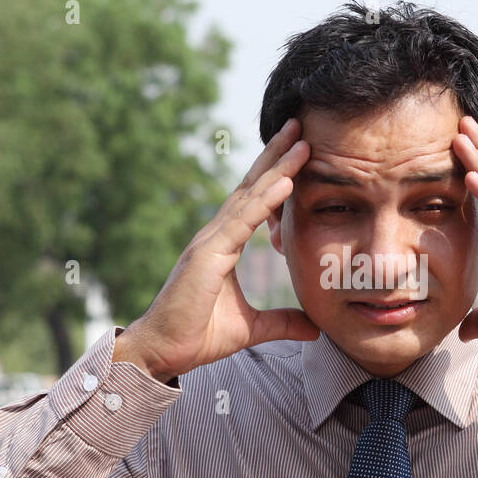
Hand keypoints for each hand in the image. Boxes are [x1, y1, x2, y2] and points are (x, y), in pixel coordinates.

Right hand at [114, 118, 320, 380]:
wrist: (162, 352)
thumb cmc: (198, 336)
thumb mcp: (252, 328)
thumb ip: (282, 322)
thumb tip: (315, 327)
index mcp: (223, 244)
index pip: (255, 201)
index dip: (277, 174)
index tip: (300, 149)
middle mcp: (215, 235)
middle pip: (252, 187)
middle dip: (277, 155)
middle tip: (300, 125)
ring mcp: (209, 242)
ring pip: (249, 196)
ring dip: (277, 167)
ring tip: (301, 140)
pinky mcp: (206, 256)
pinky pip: (240, 223)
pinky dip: (264, 201)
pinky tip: (285, 181)